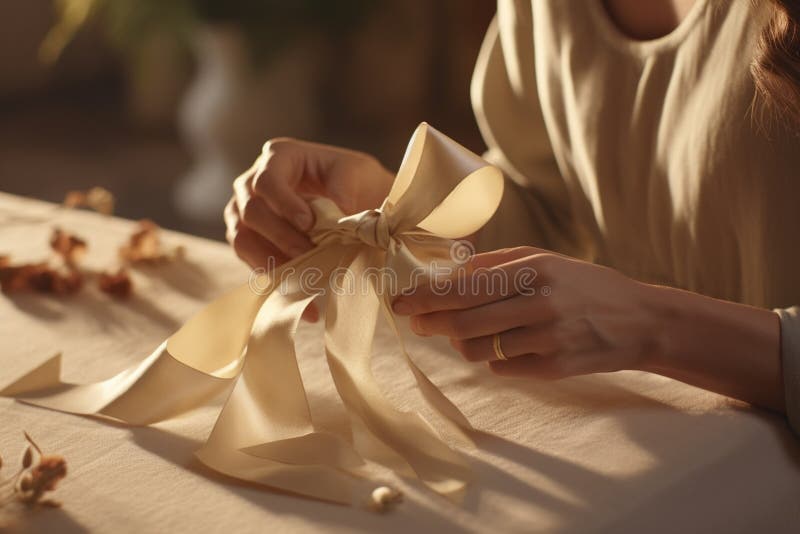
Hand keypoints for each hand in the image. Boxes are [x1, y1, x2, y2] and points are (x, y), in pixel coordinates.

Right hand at [225, 139, 393, 320]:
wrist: (362, 199)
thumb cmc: (357, 180)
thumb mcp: (357, 173)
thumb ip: (342, 189)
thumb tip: (332, 220)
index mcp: (279, 156)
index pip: (267, 180)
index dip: (283, 203)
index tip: (309, 224)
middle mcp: (252, 182)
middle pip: (250, 210)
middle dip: (281, 236)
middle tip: (310, 253)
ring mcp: (245, 212)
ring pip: (242, 237)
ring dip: (272, 258)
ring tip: (304, 276)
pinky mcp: (249, 240)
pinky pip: (250, 260)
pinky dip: (274, 276)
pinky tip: (302, 294)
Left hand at [392, 246, 658, 378]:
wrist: (639, 321)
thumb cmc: (584, 285)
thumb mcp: (545, 261)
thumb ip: (496, 266)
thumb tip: (446, 276)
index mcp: (535, 271)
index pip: (465, 287)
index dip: (426, 296)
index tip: (400, 300)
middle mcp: (539, 305)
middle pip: (464, 322)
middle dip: (431, 323)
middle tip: (417, 321)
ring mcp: (547, 340)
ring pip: (478, 350)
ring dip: (462, 343)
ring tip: (469, 332)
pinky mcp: (553, 369)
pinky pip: (502, 367)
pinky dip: (496, 358)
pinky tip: (512, 345)